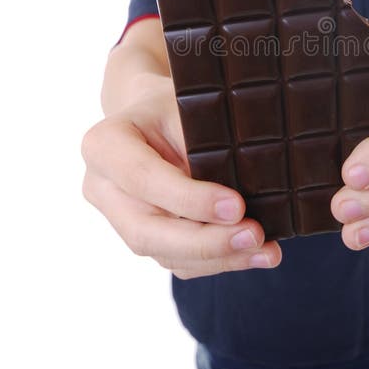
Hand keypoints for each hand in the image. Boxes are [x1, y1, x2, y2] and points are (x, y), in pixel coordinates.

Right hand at [81, 78, 281, 277]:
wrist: (153, 119)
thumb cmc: (171, 108)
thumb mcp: (184, 107)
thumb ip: (204, 142)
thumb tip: (254, 179)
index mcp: (104, 145)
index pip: (143, 179)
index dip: (189, 199)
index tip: (236, 206)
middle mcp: (103, 187)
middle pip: (146, 231)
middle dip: (204, 241)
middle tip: (254, 235)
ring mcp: (120, 218)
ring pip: (164, 253)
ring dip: (219, 257)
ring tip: (266, 251)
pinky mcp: (144, 237)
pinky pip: (179, 261)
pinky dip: (219, 261)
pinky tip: (257, 255)